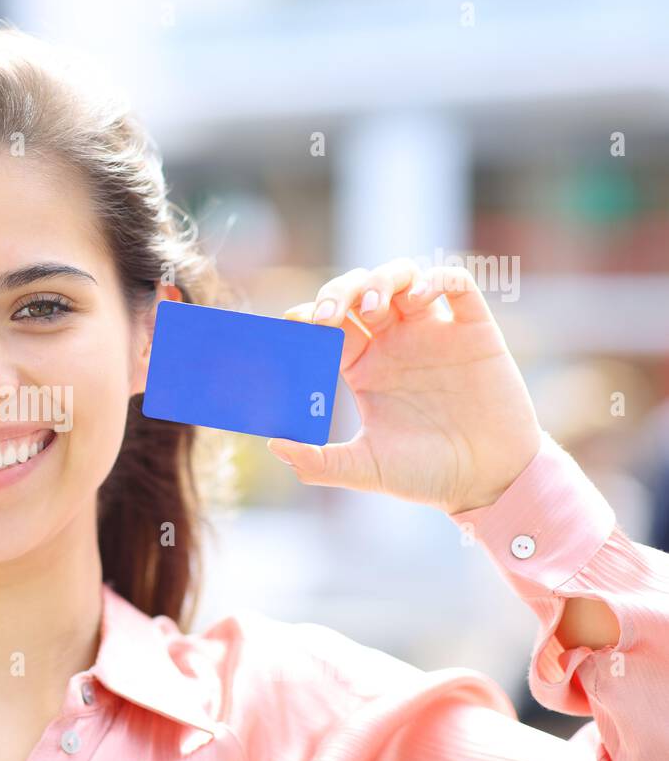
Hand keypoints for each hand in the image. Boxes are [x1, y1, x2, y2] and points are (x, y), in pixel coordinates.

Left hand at [268, 259, 543, 514]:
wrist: (487, 482)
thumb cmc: (426, 475)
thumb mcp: (365, 468)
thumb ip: (318, 462)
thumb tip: (273, 445)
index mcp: (364, 367)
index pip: (331, 323)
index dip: (312, 314)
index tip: (297, 322)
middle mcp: (395, 342)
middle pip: (360, 291)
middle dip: (340, 291)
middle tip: (328, 315)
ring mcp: (434, 333)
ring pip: (403, 277)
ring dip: (382, 281)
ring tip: (372, 310)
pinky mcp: (474, 331)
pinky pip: (457, 284)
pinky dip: (436, 280)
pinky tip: (419, 300)